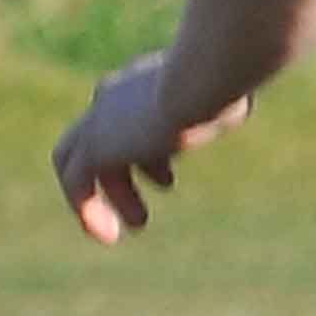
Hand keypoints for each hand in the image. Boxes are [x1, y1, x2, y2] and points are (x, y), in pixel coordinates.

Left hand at [52, 50, 210, 242]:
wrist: (202, 78)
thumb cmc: (227, 80)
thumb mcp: (228, 89)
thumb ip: (223, 99)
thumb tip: (239, 104)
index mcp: (143, 80)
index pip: (128, 114)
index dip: (145, 152)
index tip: (165, 178)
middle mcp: (116, 95)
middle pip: (98, 139)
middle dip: (118, 178)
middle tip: (140, 215)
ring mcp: (101, 118)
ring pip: (81, 162)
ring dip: (103, 199)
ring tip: (134, 228)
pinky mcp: (96, 145)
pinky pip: (76, 183)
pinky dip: (86, 211)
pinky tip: (107, 237)